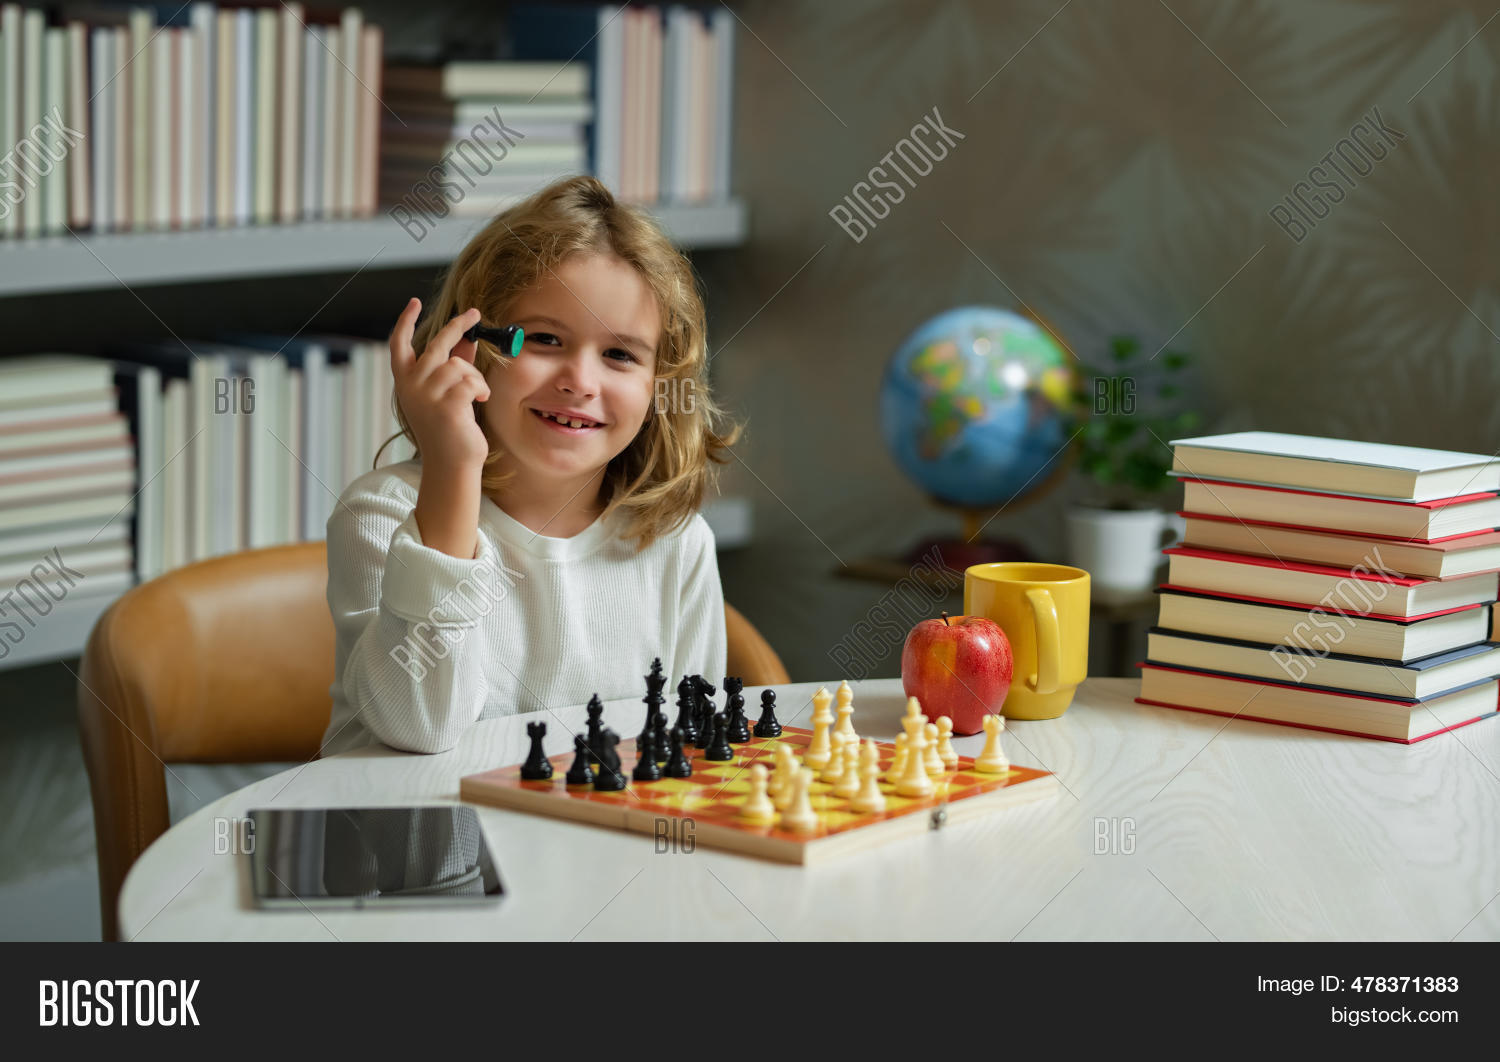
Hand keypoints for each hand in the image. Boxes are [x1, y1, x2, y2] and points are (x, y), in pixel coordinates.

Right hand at [390, 298, 491, 472]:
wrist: (451, 464)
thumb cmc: (449, 429)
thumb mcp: (445, 393)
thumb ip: (452, 366)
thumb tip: (466, 340)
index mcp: (406, 382)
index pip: (398, 345)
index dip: (405, 321)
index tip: (413, 302)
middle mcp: (411, 386)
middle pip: (436, 344)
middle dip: (458, 326)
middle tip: (474, 315)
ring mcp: (427, 395)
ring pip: (458, 365)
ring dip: (474, 376)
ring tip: (477, 393)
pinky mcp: (446, 406)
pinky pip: (470, 381)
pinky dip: (480, 388)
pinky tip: (480, 400)